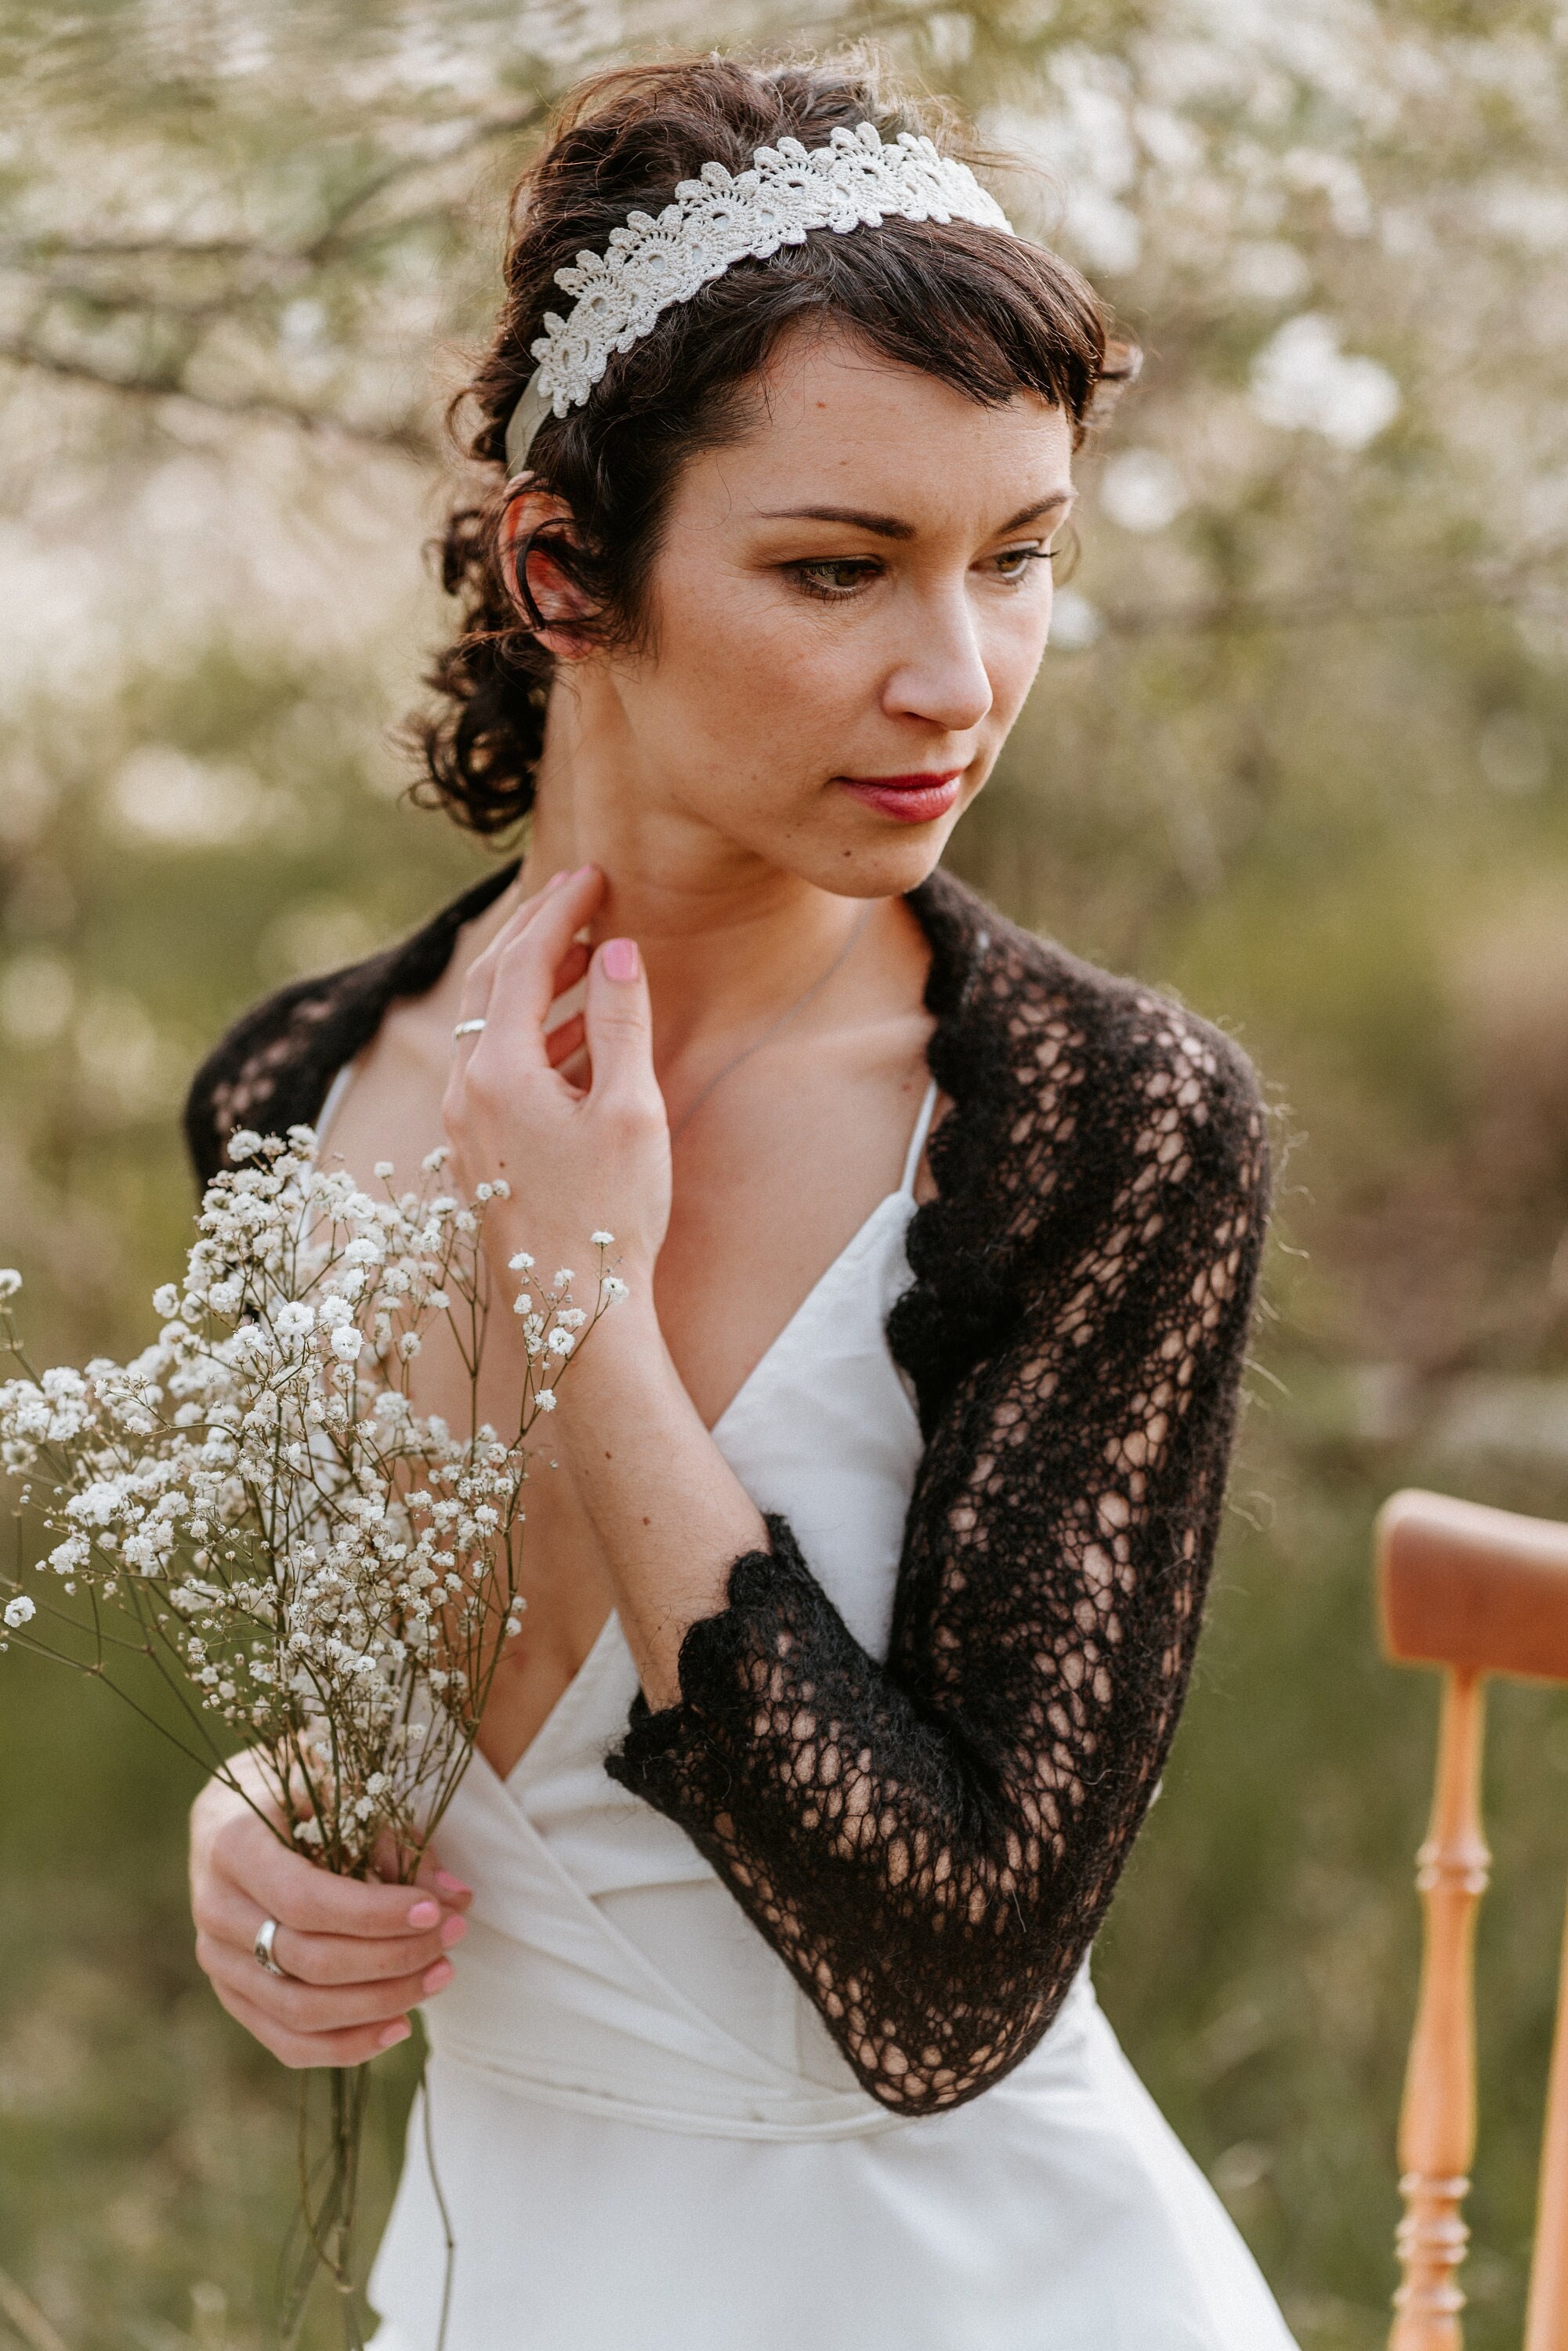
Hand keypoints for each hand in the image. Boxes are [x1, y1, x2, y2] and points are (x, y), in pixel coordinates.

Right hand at [189, 1760, 472, 2069]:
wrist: (230, 1814)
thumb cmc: (300, 1793)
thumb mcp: (343, 1789)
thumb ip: (394, 1840)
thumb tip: (455, 1898)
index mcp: (232, 1845)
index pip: (307, 1901)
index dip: (375, 1915)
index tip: (434, 1910)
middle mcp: (214, 1908)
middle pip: (308, 1961)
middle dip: (391, 1957)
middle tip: (452, 1937)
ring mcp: (216, 1959)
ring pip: (299, 2010)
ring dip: (380, 2003)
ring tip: (440, 1975)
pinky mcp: (232, 1994)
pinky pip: (286, 2041)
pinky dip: (346, 2045)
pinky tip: (401, 2025)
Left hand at [441, 863, 670, 1298]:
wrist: (572, 1312)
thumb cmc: (610, 1217)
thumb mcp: (630, 1111)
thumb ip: (620, 1022)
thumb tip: (616, 950)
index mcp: (498, 1071)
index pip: (522, 960)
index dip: (560, 910)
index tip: (595, 876)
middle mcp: (466, 1089)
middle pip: (490, 982)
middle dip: (535, 931)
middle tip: (580, 896)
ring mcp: (465, 1121)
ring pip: (489, 1024)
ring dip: (536, 981)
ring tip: (591, 956)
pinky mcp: (477, 1148)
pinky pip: (494, 1064)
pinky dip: (534, 1031)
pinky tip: (578, 1035)